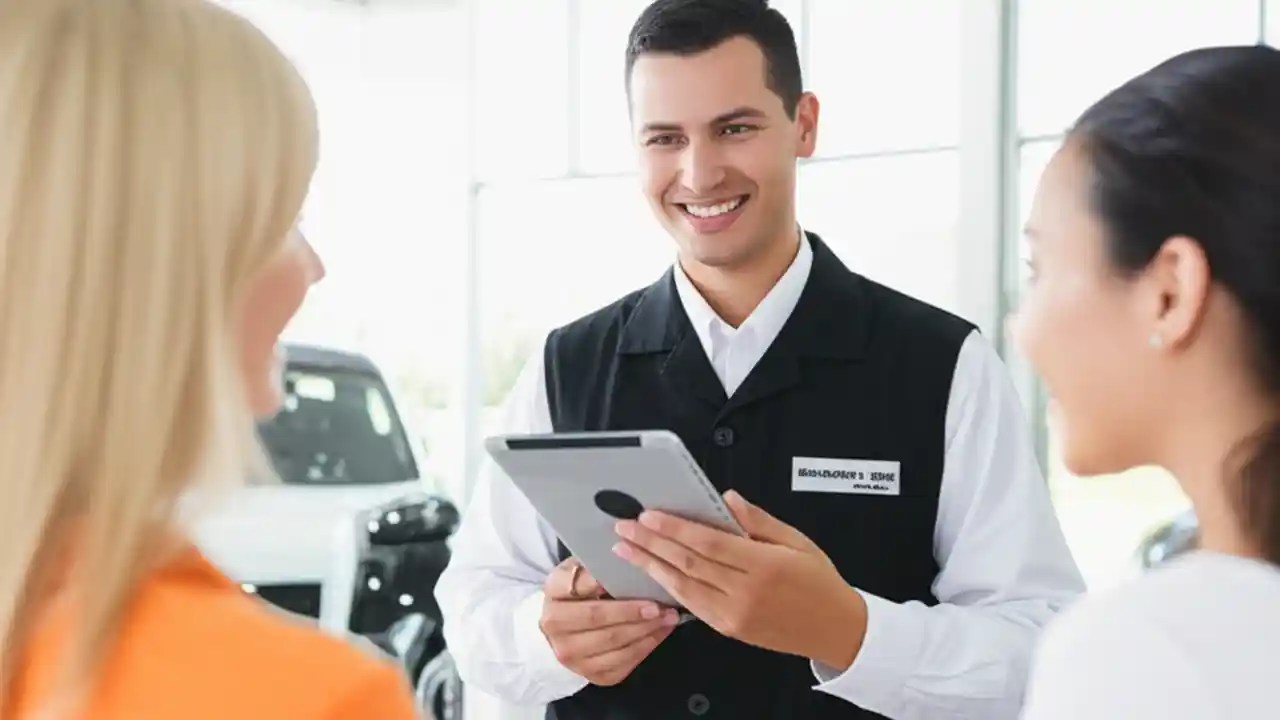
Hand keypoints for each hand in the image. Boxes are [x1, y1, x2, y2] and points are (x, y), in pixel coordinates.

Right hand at [538, 557, 679, 685]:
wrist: (564, 629)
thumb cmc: (578, 591)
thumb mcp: (580, 569)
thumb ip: (595, 566)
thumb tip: (625, 559)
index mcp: (553, 594)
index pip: (579, 587)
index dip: (605, 583)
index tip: (632, 574)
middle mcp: (556, 629)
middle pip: (598, 619)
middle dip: (633, 612)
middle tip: (660, 605)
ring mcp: (572, 657)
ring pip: (614, 644)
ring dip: (646, 630)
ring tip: (669, 616)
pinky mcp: (593, 676)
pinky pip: (624, 662)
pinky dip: (647, 645)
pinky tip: (661, 631)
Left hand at [613, 491, 867, 670]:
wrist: (834, 628)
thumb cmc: (818, 581)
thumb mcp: (796, 541)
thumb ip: (758, 520)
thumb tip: (727, 498)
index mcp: (764, 565)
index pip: (708, 543)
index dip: (674, 529)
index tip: (649, 515)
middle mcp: (745, 592)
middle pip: (688, 563)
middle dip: (651, 544)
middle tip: (624, 528)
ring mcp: (734, 614)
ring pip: (683, 586)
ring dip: (650, 566)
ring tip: (626, 549)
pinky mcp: (728, 628)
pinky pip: (691, 605)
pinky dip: (669, 587)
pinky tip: (652, 573)